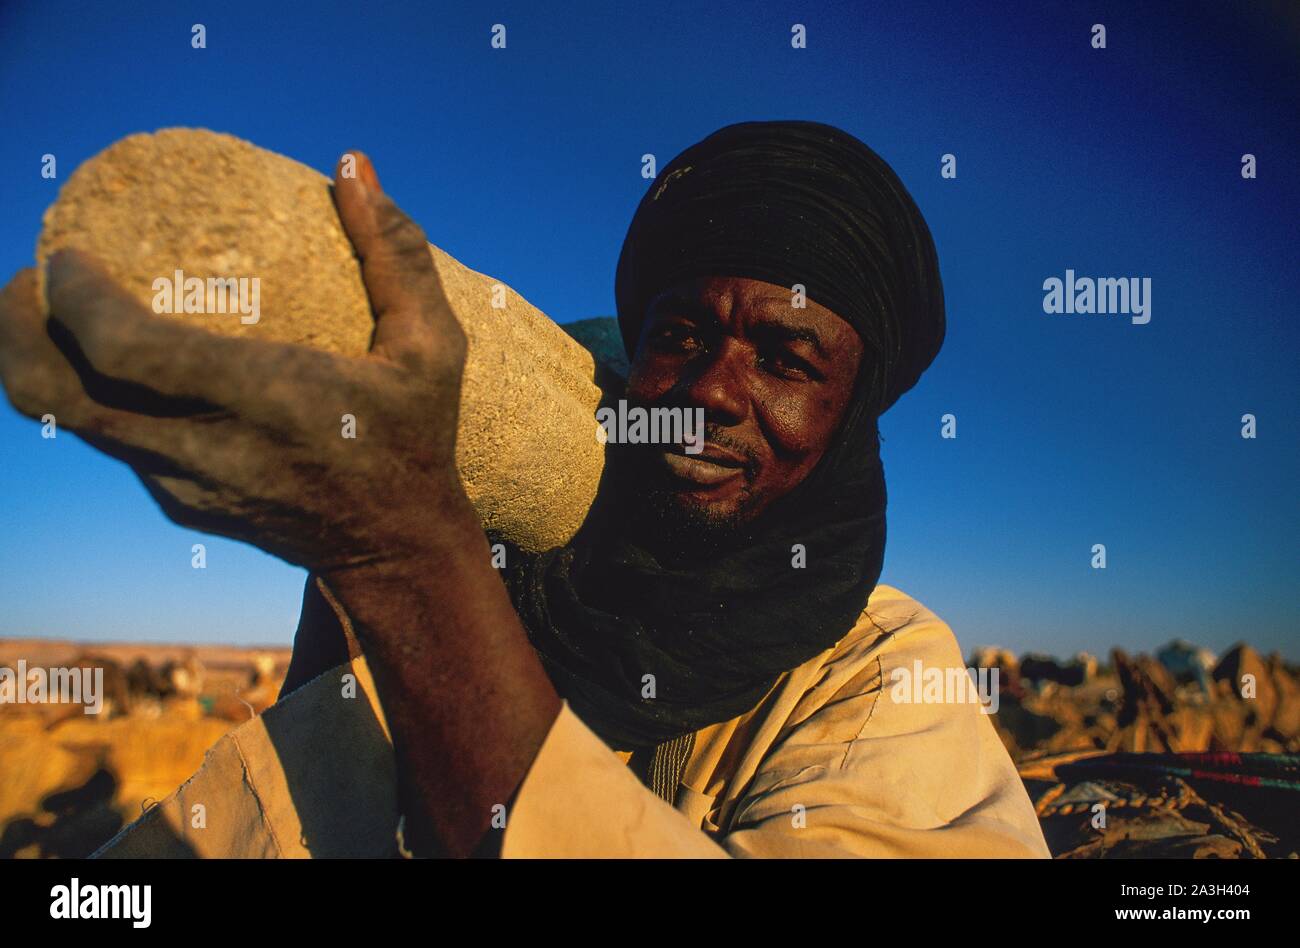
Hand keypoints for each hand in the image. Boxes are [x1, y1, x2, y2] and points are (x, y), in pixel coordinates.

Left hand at [0, 153, 467, 575]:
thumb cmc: (416, 440)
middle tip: (35, 275)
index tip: (68, 252)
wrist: (398, 552)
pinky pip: (106, 439)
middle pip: (55, 392)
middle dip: (18, 326)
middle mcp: (205, 448)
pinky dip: (89, 392)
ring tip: (60, 308)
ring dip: (41, 359)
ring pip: (66, 422)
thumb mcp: (432, 347)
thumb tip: (351, 164)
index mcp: (264, 401)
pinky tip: (118, 360)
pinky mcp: (178, 502)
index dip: (73, 298)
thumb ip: (396, 253)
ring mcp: (182, 483)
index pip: (124, 351)